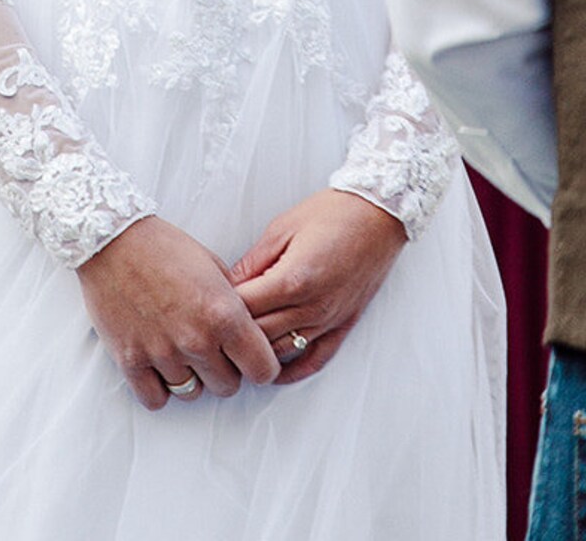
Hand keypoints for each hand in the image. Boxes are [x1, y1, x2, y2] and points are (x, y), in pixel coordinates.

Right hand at [78, 215, 280, 409]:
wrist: (114, 240)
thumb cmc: (163, 246)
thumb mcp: (212, 266)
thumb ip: (233, 302)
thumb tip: (247, 329)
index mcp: (223, 313)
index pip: (262, 369)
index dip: (261, 365)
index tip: (253, 360)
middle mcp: (196, 339)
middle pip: (228, 387)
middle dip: (226, 371)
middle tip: (214, 351)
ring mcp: (162, 354)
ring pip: (193, 394)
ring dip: (192, 377)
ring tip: (183, 351)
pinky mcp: (131, 362)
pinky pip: (156, 399)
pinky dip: (160, 387)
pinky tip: (160, 364)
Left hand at [231, 189, 405, 385]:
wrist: (378, 214)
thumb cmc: (334, 213)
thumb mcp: (282, 228)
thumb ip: (253, 261)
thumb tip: (228, 284)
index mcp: (293, 279)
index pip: (245, 308)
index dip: (221, 308)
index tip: (207, 305)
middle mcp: (311, 306)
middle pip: (259, 335)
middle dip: (234, 334)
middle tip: (215, 329)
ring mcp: (329, 319)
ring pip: (283, 351)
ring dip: (258, 353)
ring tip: (237, 348)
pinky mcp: (343, 324)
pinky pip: (315, 359)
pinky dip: (293, 370)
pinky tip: (275, 370)